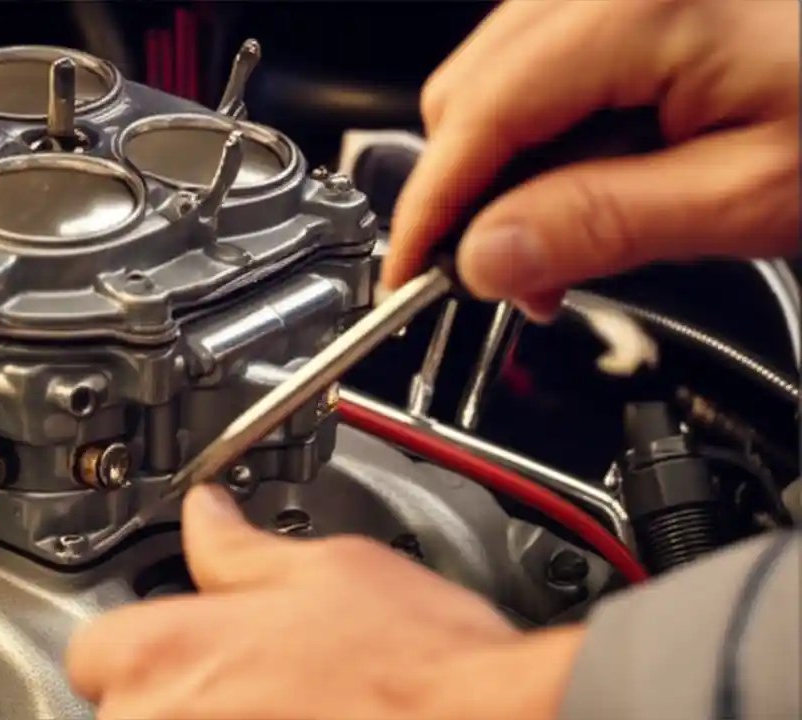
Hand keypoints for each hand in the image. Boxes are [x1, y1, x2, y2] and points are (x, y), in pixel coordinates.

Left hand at [65, 485, 585, 719]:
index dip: (142, 643)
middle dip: (176, 699)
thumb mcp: (325, 571)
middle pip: (124, 711)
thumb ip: (238, 552)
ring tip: (286, 710)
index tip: (186, 644)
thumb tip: (205, 517)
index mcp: (167, 651)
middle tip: (252, 685)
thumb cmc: (421, 665)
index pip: (94, 652)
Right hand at [381, 0, 799, 320]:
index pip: (475, 120)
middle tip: (518, 277)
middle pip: (465, 96)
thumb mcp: (746, 193)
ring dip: (505, 169)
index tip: (407, 281)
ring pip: (492, 83)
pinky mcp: (620, 0)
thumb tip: (486, 257)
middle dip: (468, 197)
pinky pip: (536, 65)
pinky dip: (543, 133)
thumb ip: (600, 224)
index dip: (428, 213)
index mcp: (632, 9)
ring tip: (569, 234)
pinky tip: (593, 176)